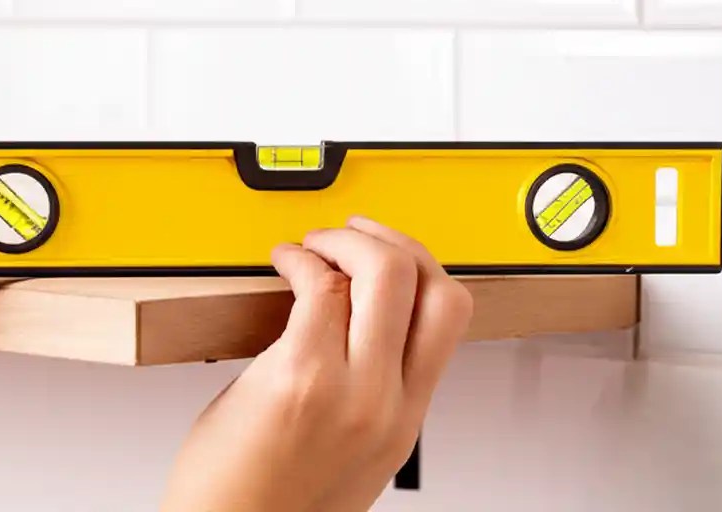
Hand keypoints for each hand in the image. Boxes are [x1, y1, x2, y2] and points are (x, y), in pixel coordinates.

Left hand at [160, 216, 473, 511]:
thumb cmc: (269, 504)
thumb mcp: (352, 457)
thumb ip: (370, 400)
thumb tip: (361, 340)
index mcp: (405, 420)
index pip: (451, 317)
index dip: (423, 267)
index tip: (390, 254)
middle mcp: (387, 404)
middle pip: (430, 285)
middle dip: (391, 240)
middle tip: (352, 236)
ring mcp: (348, 390)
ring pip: (382, 274)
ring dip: (342, 240)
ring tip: (313, 246)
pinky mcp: (297, 377)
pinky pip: (319, 287)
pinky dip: (300, 258)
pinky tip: (284, 264)